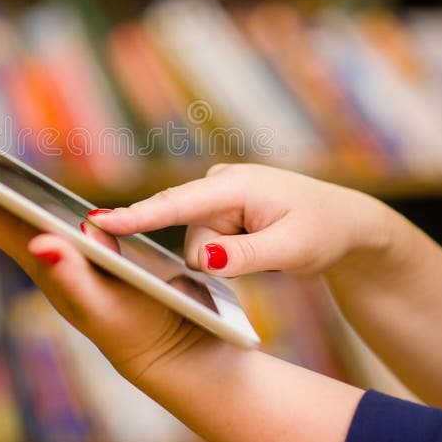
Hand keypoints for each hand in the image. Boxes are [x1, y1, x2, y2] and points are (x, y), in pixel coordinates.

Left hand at [0, 149, 211, 380]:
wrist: (162, 344)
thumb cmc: (136, 325)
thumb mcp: (106, 305)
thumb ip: (74, 279)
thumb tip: (42, 242)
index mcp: (35, 256)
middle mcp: (34, 248)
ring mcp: (50, 247)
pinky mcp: (72, 245)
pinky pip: (23, 207)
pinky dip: (1, 184)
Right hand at [88, 163, 397, 279]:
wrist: (342, 222)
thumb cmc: (323, 230)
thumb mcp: (294, 249)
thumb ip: (246, 256)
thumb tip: (203, 259)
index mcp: (237, 184)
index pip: (178, 203)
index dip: (137, 216)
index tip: (98, 221)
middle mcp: (221, 183)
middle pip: (189, 232)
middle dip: (216, 254)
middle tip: (262, 253)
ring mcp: (218, 194)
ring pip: (198, 243)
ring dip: (227, 257)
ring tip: (268, 248)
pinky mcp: (219, 209)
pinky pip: (206, 241)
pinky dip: (225, 252)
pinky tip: (255, 246)